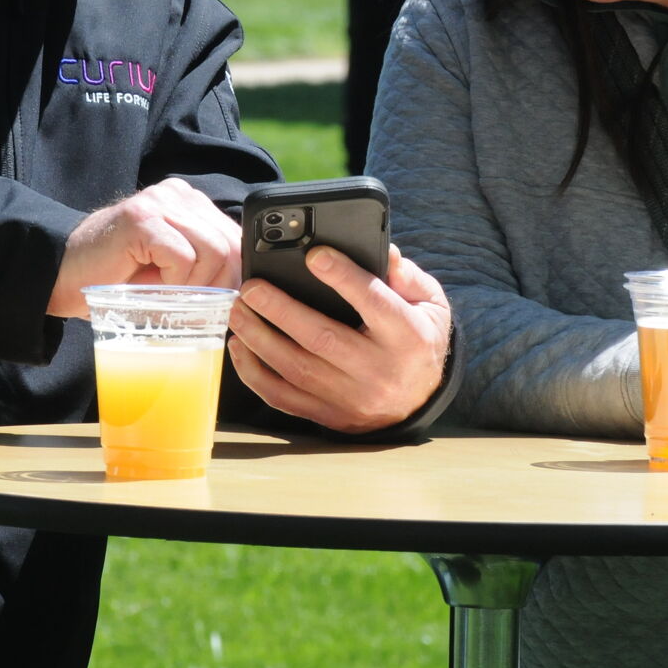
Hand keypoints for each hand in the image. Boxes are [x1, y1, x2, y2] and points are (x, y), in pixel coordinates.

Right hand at [48, 179, 240, 317]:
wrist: (59, 276)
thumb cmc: (113, 279)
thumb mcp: (169, 269)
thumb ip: (203, 266)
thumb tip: (244, 290)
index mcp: (189, 202)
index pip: (236, 236)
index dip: (234, 274)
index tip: (219, 303)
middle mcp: (178, 195)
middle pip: (232, 243)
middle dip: (220, 286)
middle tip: (194, 310)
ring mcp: (159, 203)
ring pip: (214, 251)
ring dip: (197, 287)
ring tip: (169, 300)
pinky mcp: (142, 219)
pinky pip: (185, 257)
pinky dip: (176, 284)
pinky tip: (154, 291)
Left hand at [226, 245, 450, 433]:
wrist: (420, 402)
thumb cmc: (418, 341)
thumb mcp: (429, 305)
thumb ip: (407, 276)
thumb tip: (383, 252)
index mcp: (406, 336)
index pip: (373, 302)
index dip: (343, 277)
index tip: (314, 256)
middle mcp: (377, 370)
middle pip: (322, 338)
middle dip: (280, 310)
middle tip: (251, 287)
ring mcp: (350, 397)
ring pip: (296, 368)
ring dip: (259, 338)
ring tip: (238, 310)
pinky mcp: (328, 415)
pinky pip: (282, 397)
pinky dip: (254, 373)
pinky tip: (240, 347)